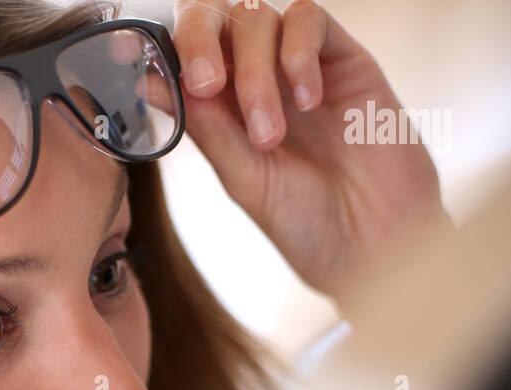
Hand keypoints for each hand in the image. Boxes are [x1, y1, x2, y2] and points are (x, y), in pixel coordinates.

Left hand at [173, 0, 450, 305]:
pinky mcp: (343, 58)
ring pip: (257, 18)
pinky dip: (298, 53)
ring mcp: (299, 67)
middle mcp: (257, 82)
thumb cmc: (312, 226)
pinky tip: (310, 101)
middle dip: (199, 40)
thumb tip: (151, 81)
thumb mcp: (247, 181)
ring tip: (270, 135)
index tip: (131, 60)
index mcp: (223, 114)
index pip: (181, 59)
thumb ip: (207, 128)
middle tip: (206, 85)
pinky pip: (308, 19)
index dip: (159, 50)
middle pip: (214, 20)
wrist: (379, 245)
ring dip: (255, 72)